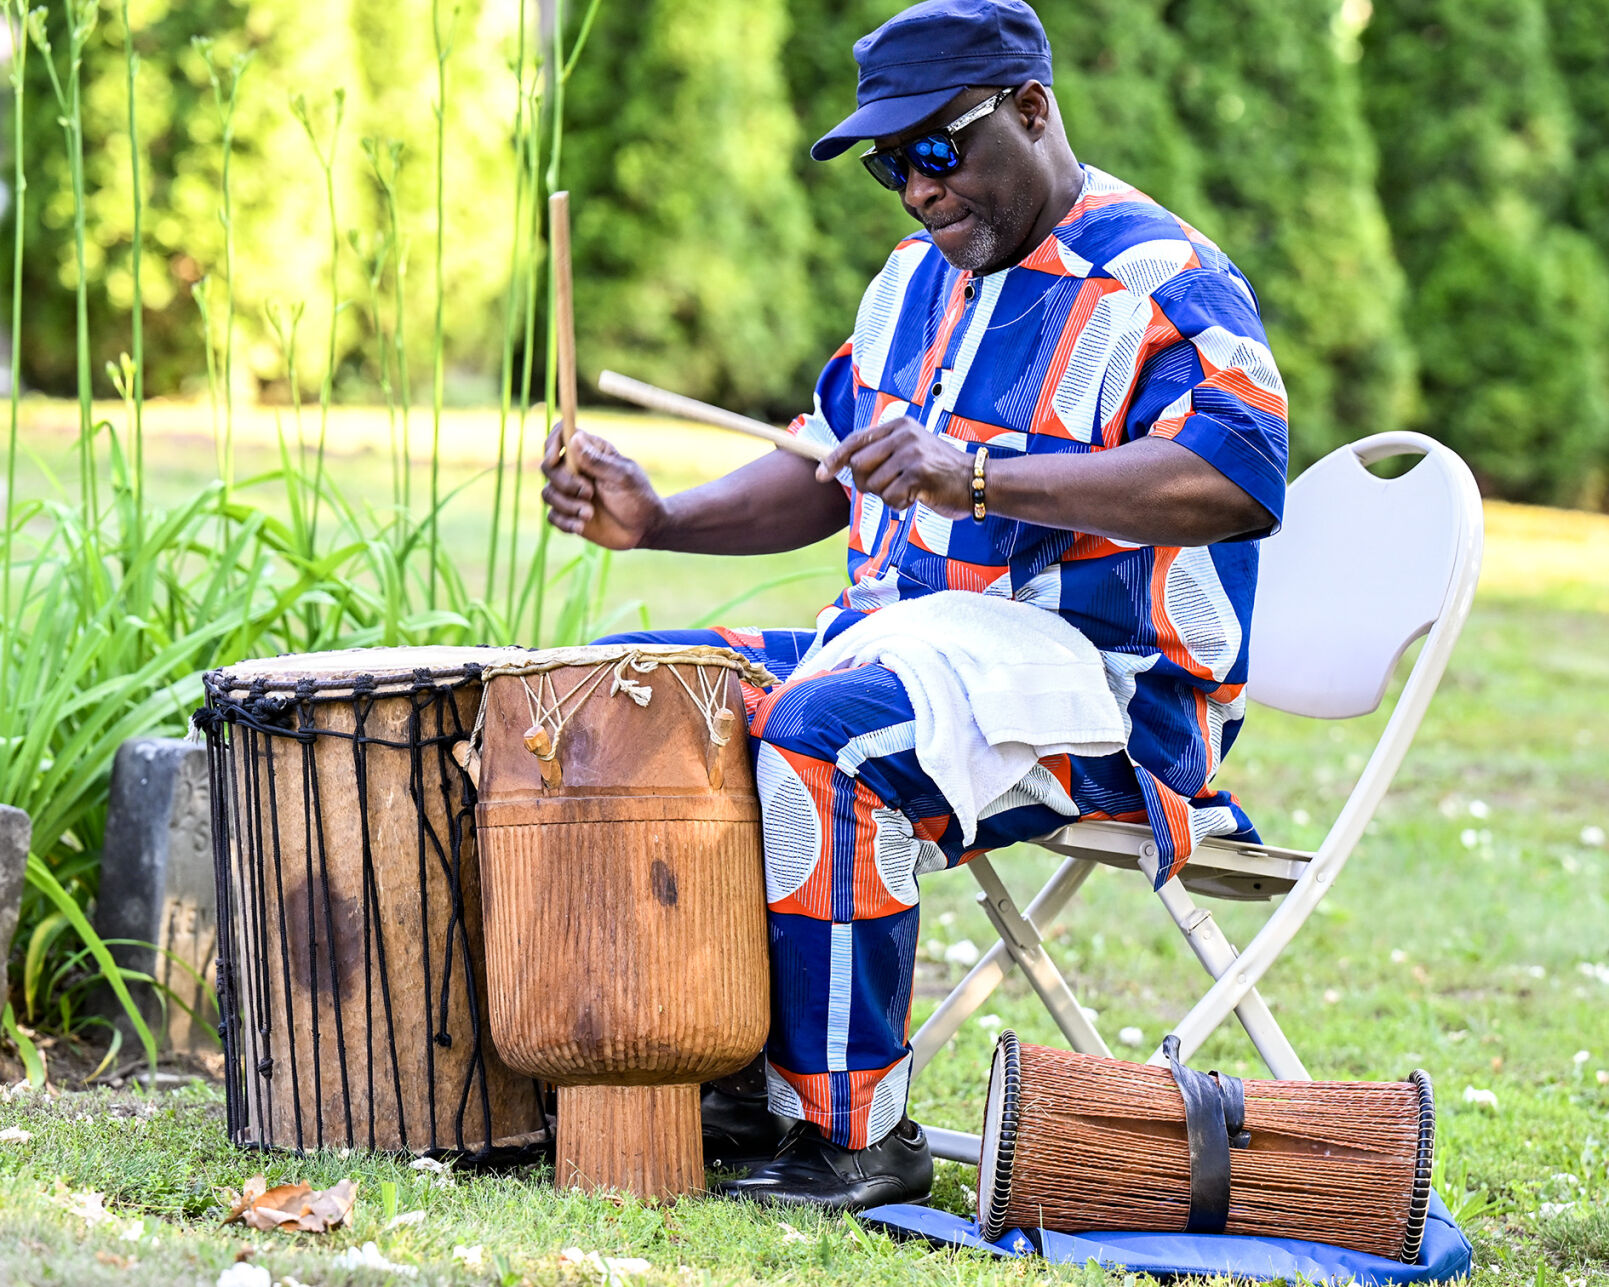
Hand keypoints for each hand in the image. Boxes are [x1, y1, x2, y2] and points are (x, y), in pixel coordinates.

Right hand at [541, 425, 665, 549]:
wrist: (645, 529)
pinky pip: (552, 516)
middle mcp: (577, 470)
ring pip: (548, 493)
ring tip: (589, 514)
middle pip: (549, 467)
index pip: (562, 435)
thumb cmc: (639, 498)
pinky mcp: (569, 514)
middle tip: (589, 493)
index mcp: (591, 453)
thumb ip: (597, 461)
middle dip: (564, 482)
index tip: (554, 458)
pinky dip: (564, 522)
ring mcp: (571, 493)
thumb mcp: (622, 477)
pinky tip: (581, 527)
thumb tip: (574, 438)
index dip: (553, 443)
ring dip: (566, 505)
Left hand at [814, 416, 972, 516]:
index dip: (834, 458)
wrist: (976, 481)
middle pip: (858, 465)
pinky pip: (890, 497)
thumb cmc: (939, 472)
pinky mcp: (919, 472)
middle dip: (866, 484)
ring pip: (873, 484)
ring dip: (887, 496)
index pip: (856, 440)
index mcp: (898, 426)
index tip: (820, 474)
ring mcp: (911, 452)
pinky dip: (900, 504)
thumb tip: (844, 465)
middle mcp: (903, 435)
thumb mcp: (909, 452)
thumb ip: (882, 454)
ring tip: (909, 491)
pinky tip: (917, 497)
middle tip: (888, 488)